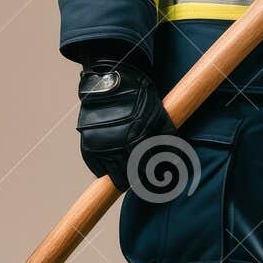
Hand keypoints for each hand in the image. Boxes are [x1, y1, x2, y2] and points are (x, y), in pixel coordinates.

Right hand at [76, 60, 177, 189]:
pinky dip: (104, 170)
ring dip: (121, 177)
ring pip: (113, 176)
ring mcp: (101, 147)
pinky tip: (113, 164)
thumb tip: (174, 163)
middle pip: (129, 179)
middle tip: (140, 176)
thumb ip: (169, 141)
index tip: (153, 180)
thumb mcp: (161, 117)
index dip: (151, 180)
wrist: (113, 82)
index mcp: (138, 142)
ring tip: (127, 172)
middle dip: (136, 179)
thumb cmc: (141, 98)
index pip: (145, 173)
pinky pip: (96, 169)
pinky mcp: (88, 144)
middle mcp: (118, 147)